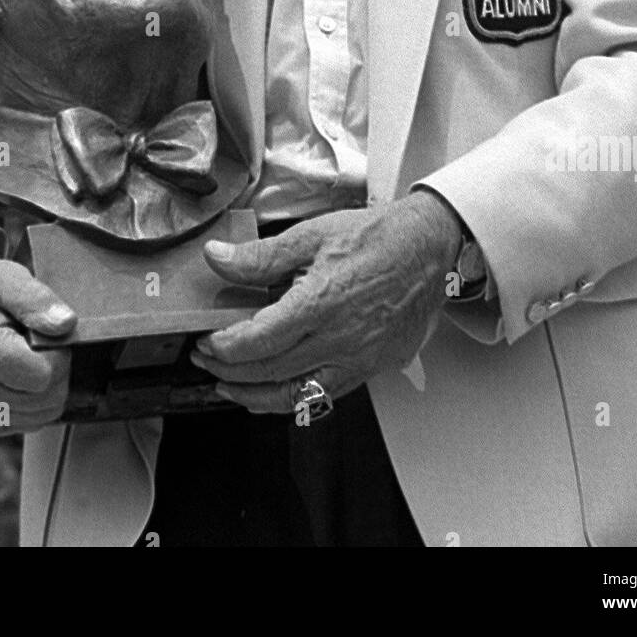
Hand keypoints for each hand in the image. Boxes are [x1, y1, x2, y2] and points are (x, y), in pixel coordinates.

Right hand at [0, 251, 76, 438]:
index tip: (48, 334)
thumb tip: (66, 324)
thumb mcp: (4, 279)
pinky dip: (30, 403)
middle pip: (48, 400)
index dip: (59, 352)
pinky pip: (23, 423)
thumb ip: (36, 300)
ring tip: (25, 358)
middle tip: (39, 344)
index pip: (47, 375)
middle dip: (56, 371)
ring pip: (40, 417)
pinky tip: (17, 376)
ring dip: (44, 389)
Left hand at [191, 191, 461, 412]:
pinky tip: (272, 392)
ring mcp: (358, 359)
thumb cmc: (377, 237)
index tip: (206, 342)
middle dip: (229, 372)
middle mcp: (340, 338)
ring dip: (254, 397)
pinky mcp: (371, 368)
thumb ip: (261, 255)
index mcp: (322, 301)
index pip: (259, 340)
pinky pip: (323, 398)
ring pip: (295, 396)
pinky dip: (290, 402)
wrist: (430, 248)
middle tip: (205, 361)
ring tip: (228, 387)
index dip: (224, 347)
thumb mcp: (313, 234)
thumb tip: (217, 258)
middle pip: (270, 371)